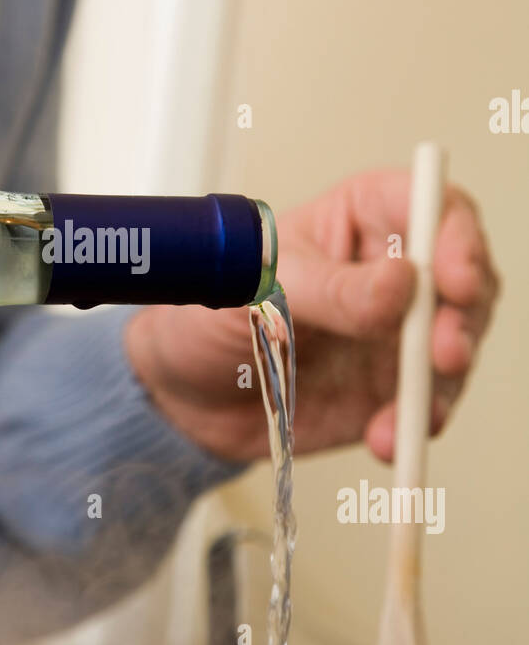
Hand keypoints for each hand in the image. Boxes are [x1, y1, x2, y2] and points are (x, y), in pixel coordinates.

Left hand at [124, 170, 499, 462]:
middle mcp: (390, 274)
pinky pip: (423, 406)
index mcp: (360, 220)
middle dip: (462, 319)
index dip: (457, 236)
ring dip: (442, 382)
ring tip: (407, 412)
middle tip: (443, 353)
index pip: (431, 207)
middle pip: (464, 281)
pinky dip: (414, 425)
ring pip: (455, 348)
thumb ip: (330, 290)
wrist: (181, 397)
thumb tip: (401, 285)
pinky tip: (387, 437)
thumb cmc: (208, 318)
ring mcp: (396, 336)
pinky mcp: (389, 391)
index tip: (454, 277)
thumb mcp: (256, 290)